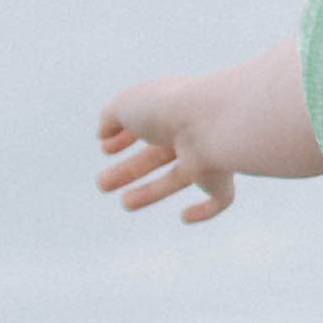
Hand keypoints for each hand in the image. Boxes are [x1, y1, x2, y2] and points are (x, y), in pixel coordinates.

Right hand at [100, 71, 245, 219]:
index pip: (146, 124)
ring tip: (125, 203)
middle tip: (102, 184)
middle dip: (130, 169)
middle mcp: (191, 130)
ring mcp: (207, 154)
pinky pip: (220, 197)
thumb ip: (110, 117)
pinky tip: (185, 217)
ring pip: (179, 178)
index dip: (124, 136)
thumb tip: (102, 135)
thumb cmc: (166, 108)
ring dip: (152, 192)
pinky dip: (204, 210)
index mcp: (171, 108)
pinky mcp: (220, 177)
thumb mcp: (125, 106)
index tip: (105, 148)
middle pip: (158, 155)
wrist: (210, 123)